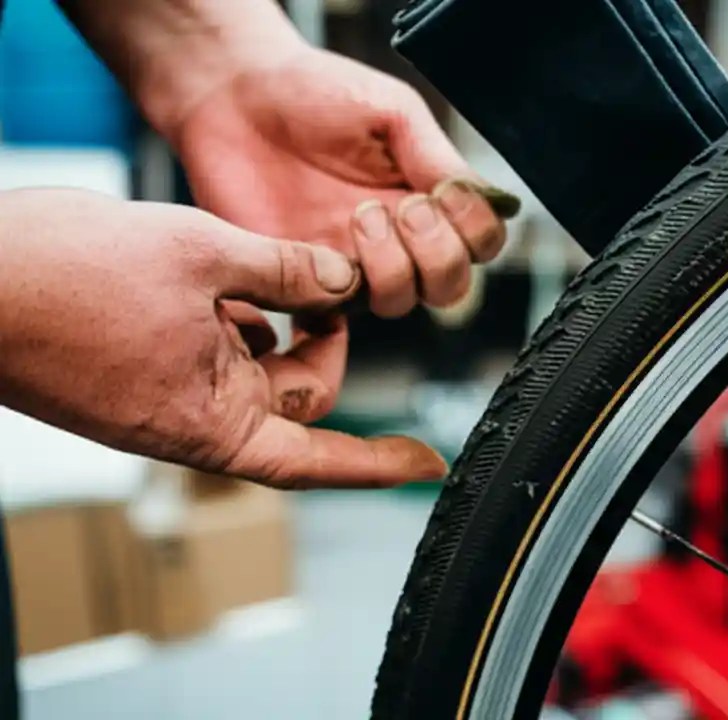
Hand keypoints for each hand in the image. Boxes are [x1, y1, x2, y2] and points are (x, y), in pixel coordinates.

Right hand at [0, 189, 445, 488]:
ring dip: (274, 317)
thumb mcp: (202, 255)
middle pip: (297, 393)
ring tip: (263, 266)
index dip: (378, 462)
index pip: (320, 457)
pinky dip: (233, 311)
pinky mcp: (140, 367)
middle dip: (322, 337)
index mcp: (215, 422)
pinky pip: (212, 347)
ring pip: (255, 362)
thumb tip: (340, 279)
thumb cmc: (64, 275)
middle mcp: (193, 419)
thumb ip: (284, 270)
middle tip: (324, 282)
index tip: (423, 465)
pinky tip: (221, 273)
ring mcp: (164, 395)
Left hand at [170, 46, 505, 317]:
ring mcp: (353, 262)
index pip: (483, 242)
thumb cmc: (315, 92)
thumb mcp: (393, 111)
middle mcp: (400, 239)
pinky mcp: (304, 277)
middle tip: (406, 207)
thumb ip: (437, 158)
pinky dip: (342, 285)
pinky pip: (339, 307)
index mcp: (430, 198)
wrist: (234, 95)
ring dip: (394, 266)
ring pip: (403, 302)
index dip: (475, 229)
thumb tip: (480, 200)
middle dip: (439, 254)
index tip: (443, 192)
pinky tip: (325, 242)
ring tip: (361, 215)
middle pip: (452, 286)